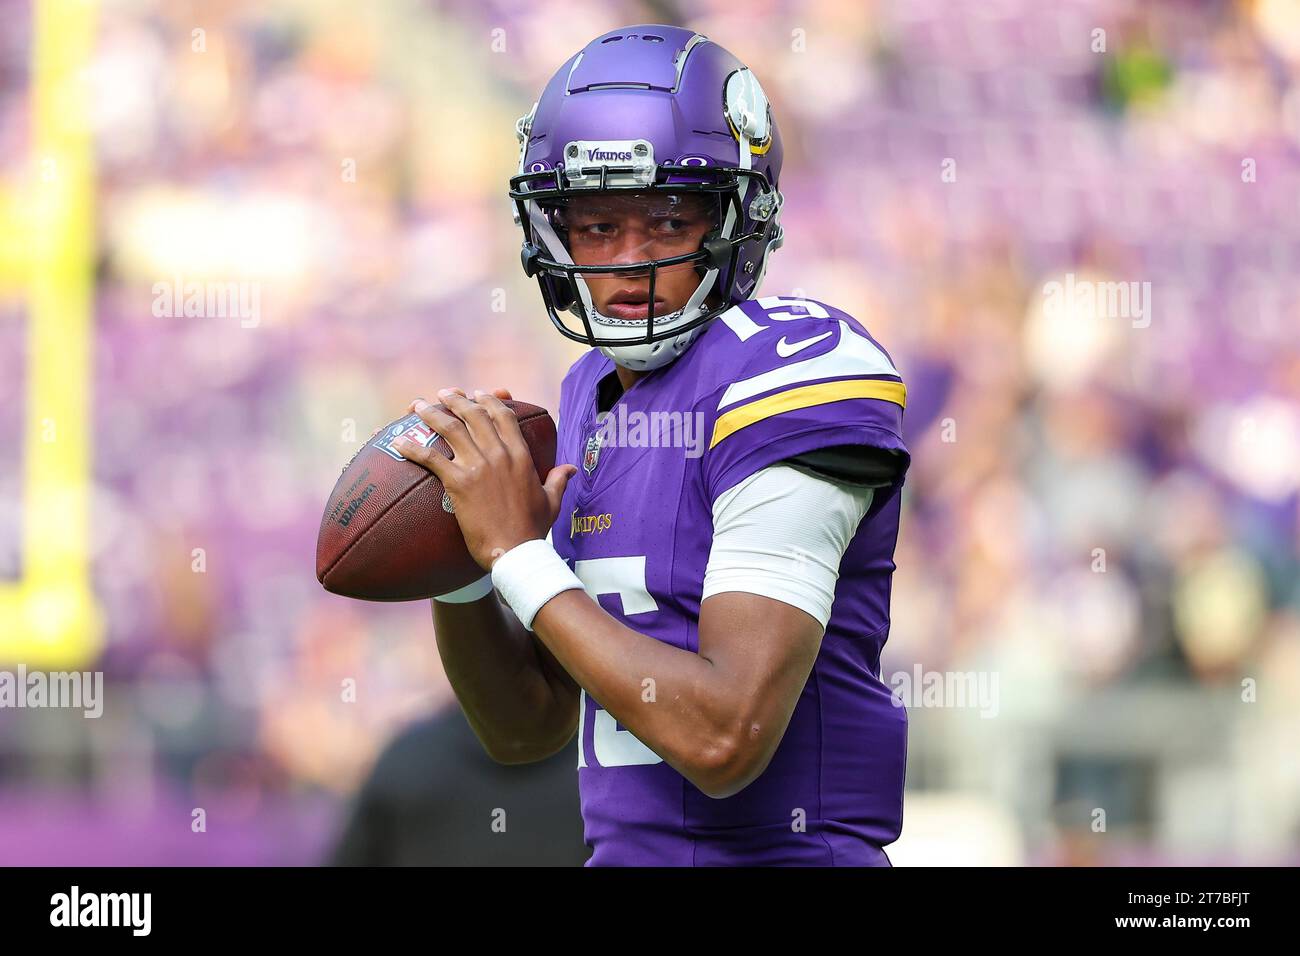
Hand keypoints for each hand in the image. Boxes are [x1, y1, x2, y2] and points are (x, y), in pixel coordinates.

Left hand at [394, 387, 576, 570]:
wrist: (516, 552)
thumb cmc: (533, 530)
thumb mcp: (552, 501)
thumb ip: (558, 479)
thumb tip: (570, 468)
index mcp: (520, 456)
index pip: (504, 416)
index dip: (489, 400)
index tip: (478, 393)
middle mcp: (499, 455)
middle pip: (474, 415)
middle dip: (457, 400)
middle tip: (444, 394)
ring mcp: (478, 466)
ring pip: (451, 428)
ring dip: (432, 413)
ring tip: (418, 405)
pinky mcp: (458, 483)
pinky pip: (431, 458)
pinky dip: (413, 447)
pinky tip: (399, 442)